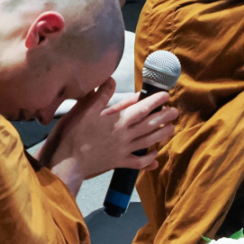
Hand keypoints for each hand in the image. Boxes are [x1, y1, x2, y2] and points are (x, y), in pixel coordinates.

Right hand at [39, 78, 177, 194]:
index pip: (142, 109)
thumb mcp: (85, 110)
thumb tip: (111, 79)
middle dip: (164, 117)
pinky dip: (149, 160)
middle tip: (175, 111)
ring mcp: (123, 151)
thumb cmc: (75, 135)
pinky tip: (156, 157)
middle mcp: (125, 136)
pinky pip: (138, 163)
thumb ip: (101, 95)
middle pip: (150, 125)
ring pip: (148, 142)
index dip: (155, 101)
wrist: (69, 162)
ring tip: (171, 129)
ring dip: (161, 135)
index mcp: (118, 121)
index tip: (166, 95)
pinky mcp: (119, 163)